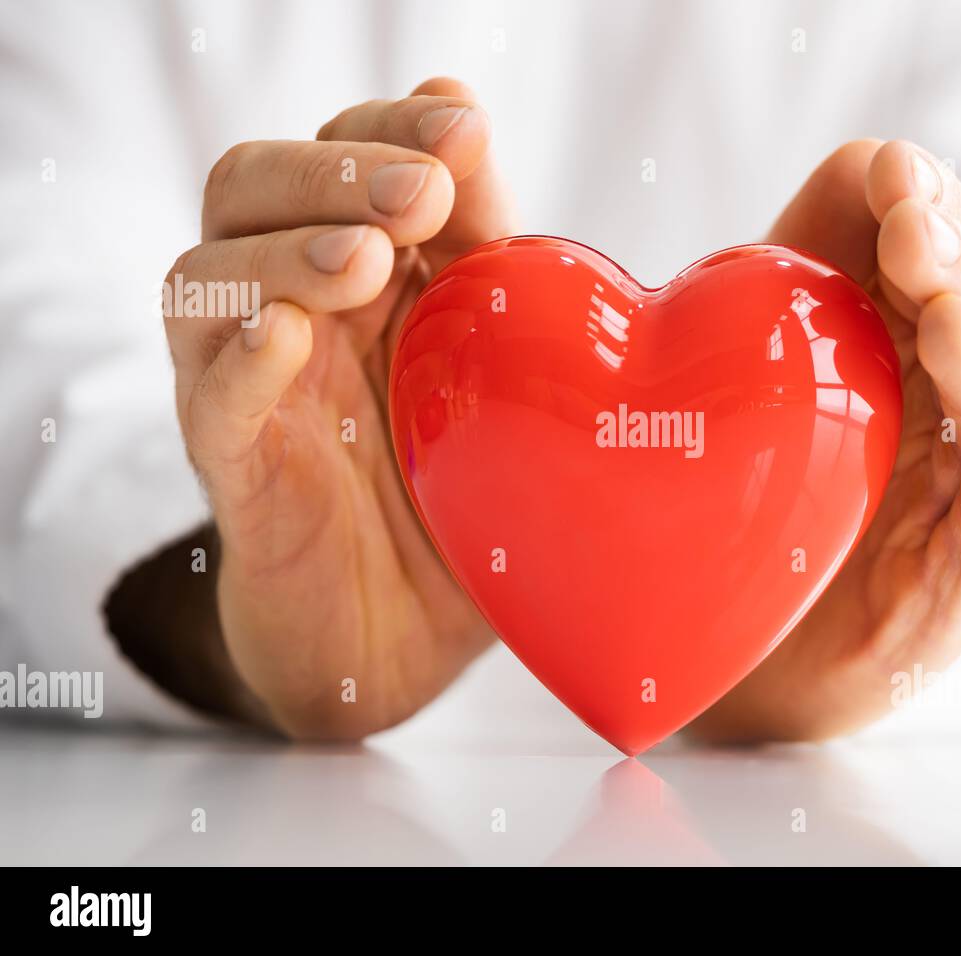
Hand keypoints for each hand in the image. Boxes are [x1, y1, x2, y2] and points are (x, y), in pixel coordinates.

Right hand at [159, 78, 515, 737]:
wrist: (405, 639)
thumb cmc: (460, 499)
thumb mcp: (498, 377)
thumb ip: (494, 272)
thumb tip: (488, 149)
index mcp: (365, 279)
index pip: (340, 154)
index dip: (389, 127)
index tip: (463, 127)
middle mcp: (294, 314)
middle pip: (250, 188)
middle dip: (335, 173)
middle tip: (420, 196)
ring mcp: (255, 391)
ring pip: (204, 279)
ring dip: (283, 253)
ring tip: (363, 264)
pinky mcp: (236, 474)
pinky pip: (208, 405)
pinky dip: (237, 363)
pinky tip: (282, 337)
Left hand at [691, 140, 960, 741]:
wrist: (714, 648)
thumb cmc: (708, 508)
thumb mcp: (693, 394)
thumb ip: (674, 321)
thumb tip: (566, 256)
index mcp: (875, 342)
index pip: (934, 244)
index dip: (924, 199)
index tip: (890, 175)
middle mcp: (930, 406)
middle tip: (914, 232)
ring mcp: (953, 491)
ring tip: (942, 313)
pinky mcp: (956, 578)